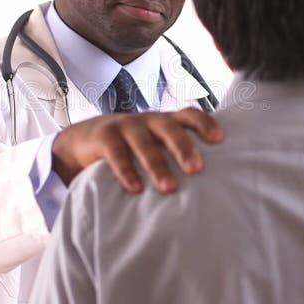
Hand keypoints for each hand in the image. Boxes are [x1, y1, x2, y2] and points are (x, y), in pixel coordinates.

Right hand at [51, 107, 223, 193]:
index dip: (204, 123)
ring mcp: (125, 126)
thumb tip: (212, 185)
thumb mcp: (154, 143)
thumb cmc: (131, 146)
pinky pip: (116, 153)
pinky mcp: (104, 137)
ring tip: (169, 188)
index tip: (219, 139)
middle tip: (196, 169)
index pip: (188, 114)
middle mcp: (147, 120)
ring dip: (157, 165)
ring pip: (143, 143)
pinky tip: (136, 188)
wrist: (84, 138)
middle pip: (168, 128)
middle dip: (183, 147)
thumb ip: (175, 155)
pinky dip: (126, 171)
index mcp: (164, 121)